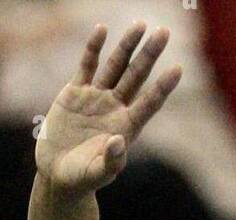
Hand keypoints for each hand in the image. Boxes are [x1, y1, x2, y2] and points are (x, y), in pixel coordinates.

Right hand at [35, 21, 181, 194]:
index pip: (149, 103)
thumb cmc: (81, 179)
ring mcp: (96, 98)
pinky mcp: (75, 92)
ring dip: (127, 46)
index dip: (163, 87)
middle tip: (164, 32)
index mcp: (126, 128)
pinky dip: (93, 48)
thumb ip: (110, 161)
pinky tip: (102, 30)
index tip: (178, 69)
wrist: (57, 174)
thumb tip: (119, 141)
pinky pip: (87, 65)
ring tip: (141, 25)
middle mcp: (115, 108)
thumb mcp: (96, 174)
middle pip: (136, 77)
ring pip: (115, 66)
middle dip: (150, 55)